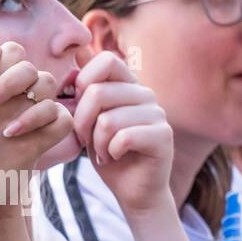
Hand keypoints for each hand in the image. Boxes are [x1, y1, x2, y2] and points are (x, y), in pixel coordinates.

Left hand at [69, 51, 172, 213]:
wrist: (133, 191)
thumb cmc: (108, 153)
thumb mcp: (89, 120)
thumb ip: (86, 89)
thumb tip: (78, 50)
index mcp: (128, 85)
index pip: (106, 60)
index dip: (84, 82)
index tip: (79, 108)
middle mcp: (145, 94)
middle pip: (97, 93)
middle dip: (81, 122)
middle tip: (86, 140)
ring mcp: (157, 114)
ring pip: (107, 120)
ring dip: (96, 143)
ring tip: (102, 152)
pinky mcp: (163, 136)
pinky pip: (123, 138)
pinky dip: (110, 152)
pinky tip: (115, 157)